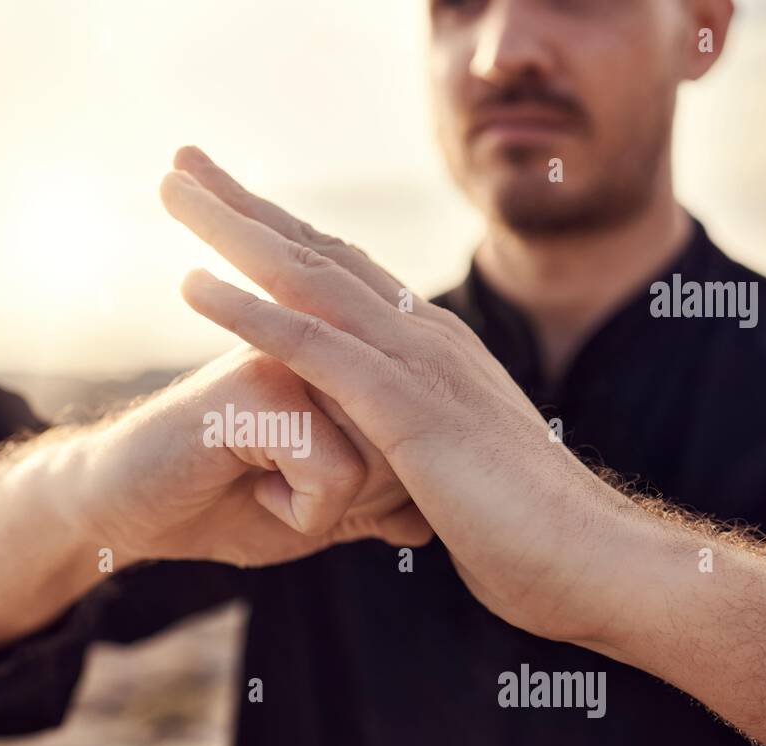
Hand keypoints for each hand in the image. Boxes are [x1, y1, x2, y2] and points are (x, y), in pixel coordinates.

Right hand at [75, 343, 432, 568]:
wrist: (125, 506)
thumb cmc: (220, 502)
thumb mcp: (316, 512)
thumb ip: (374, 508)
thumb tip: (426, 526)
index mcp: (350, 356)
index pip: (429, 430)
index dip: (389, 488)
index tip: (318, 484)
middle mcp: (331, 341)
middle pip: (415, 444)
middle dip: (365, 498)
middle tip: (288, 488)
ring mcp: (297, 353)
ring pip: (383, 458)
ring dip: (330, 505)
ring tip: (267, 484)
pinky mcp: (263, 384)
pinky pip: (335, 475)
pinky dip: (300, 512)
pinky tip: (249, 489)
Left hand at [162, 146, 639, 644]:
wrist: (595, 562)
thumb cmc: (529, 533)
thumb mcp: (461, 471)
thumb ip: (424, 445)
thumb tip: (399, 458)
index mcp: (435, 350)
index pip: (344, 274)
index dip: (281, 235)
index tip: (226, 205)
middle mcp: (425, 337)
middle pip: (318, 252)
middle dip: (244, 205)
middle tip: (182, 163)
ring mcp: (418, 366)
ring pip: (307, 278)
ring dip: (232, 229)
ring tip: (171, 188)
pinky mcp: (408, 408)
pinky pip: (314, 347)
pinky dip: (249, 311)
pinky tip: (192, 285)